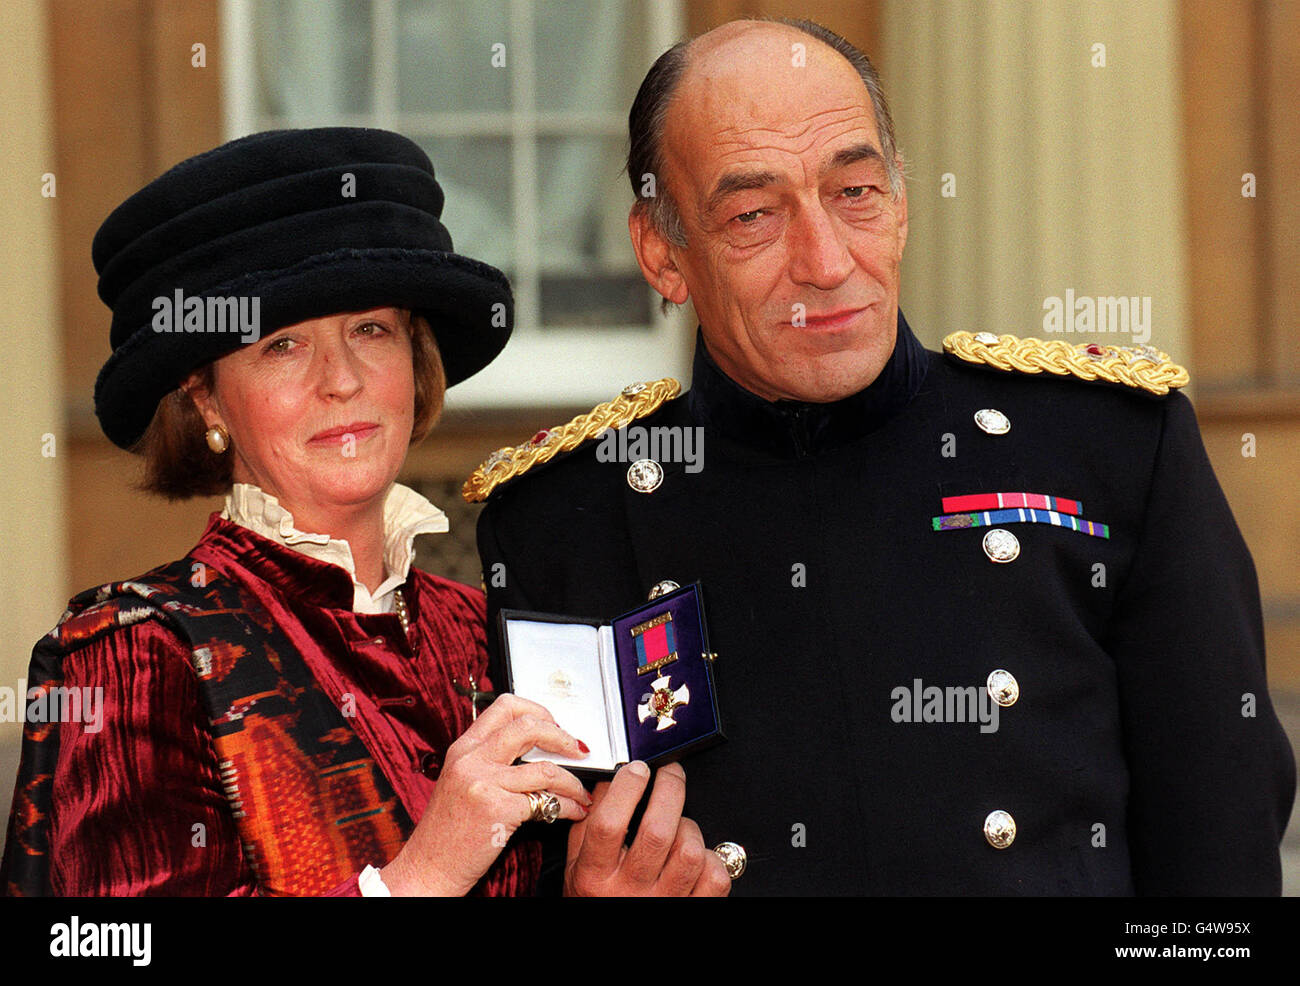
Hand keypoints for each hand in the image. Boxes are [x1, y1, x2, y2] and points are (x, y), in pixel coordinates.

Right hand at [381, 694, 591, 895]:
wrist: (429, 868)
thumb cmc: (448, 831)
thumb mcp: (461, 782)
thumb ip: (488, 759)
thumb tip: (534, 748)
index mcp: (463, 748)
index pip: (505, 707)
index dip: (538, 710)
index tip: (555, 724)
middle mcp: (471, 760)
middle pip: (528, 726)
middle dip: (562, 736)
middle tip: (577, 750)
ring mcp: (484, 783)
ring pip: (546, 768)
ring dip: (573, 781)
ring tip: (581, 792)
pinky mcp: (497, 810)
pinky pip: (546, 801)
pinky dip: (568, 806)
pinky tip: (573, 812)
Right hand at [563, 761, 730, 896]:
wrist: (613, 946)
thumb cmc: (598, 900)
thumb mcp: (578, 863)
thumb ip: (590, 821)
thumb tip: (610, 777)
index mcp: (596, 877)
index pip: (608, 824)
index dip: (626, 788)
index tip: (636, 768)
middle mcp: (630, 892)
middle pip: (657, 831)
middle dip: (669, 789)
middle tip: (670, 772)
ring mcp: (664, 903)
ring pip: (689, 850)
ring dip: (688, 826)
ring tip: (678, 824)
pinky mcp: (693, 909)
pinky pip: (714, 876)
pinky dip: (710, 856)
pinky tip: (695, 854)